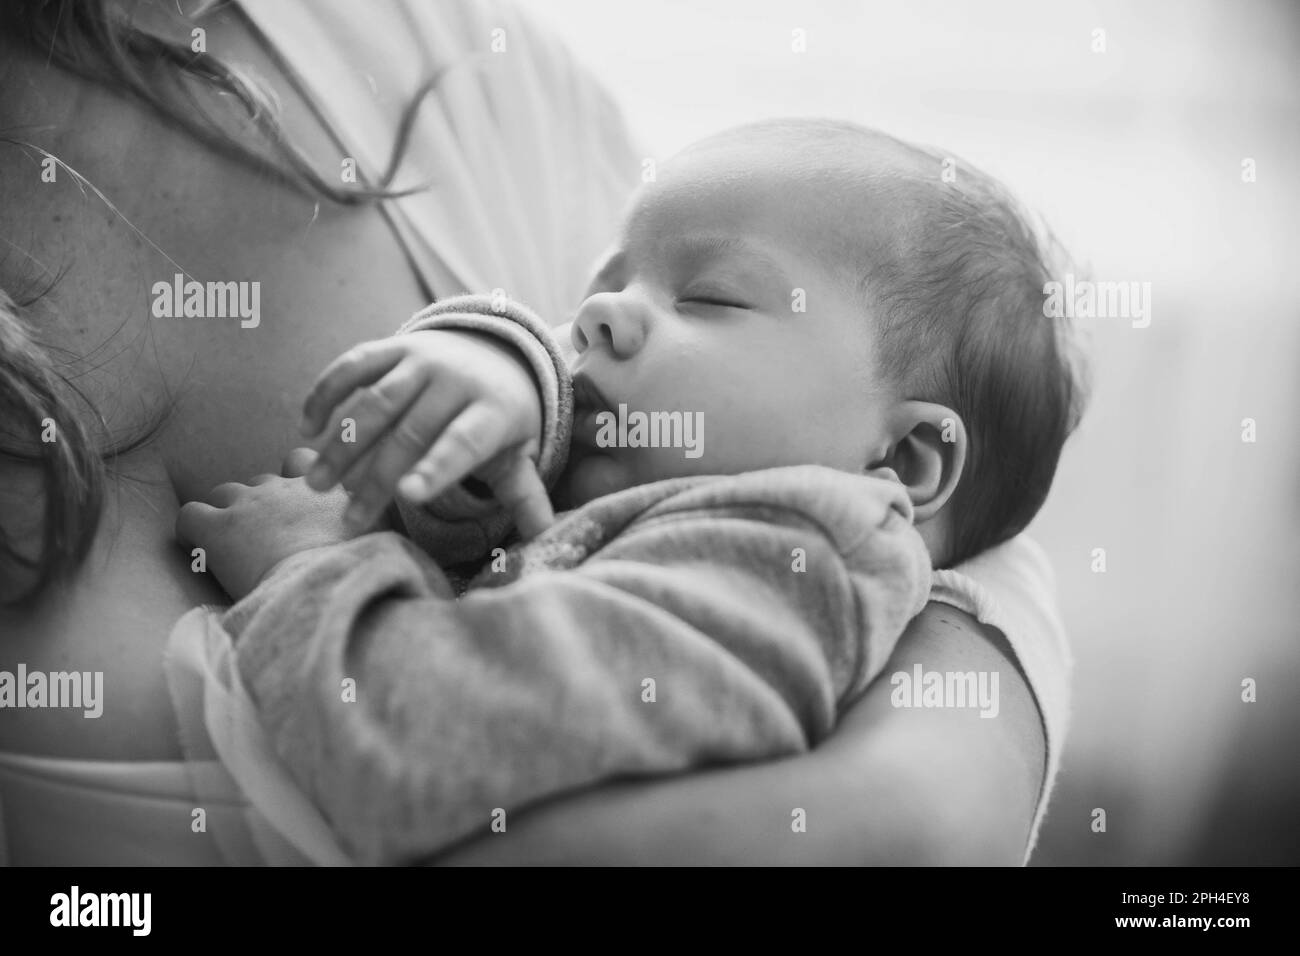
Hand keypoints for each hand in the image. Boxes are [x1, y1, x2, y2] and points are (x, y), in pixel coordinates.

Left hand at [175, 449, 360, 599]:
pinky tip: (202, 552)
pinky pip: (189, 517)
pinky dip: (193, 531)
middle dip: (260, 508)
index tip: (294, 510)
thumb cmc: (359, 572)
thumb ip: (374, 517)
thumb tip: (377, 527)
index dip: (293, 483)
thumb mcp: (382, 535)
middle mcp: (284, 487)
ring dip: (227, 517)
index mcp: (324, 487)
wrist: (327, 588)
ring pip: (223, 495)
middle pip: (260, 483)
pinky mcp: (216, 528)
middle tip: (266, 544)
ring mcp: (248, 504)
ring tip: (233, 550)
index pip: (302, 461)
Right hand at [299, 329, 553, 537]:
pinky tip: (305, 428)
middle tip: (348, 516)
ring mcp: (422, 359)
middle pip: (410, 432)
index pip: (463, 442)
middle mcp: (456, 380)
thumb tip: (546, 536)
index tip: (409, 496)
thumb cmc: (500, 421)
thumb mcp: (518, 454)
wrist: (497, 353)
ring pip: (375, 402)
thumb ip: (526, 495)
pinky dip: (327, 392)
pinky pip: (354, 365)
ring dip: (341, 443)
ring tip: (314, 482)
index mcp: (493, 411)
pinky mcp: (393, 345)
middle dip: (375, 476)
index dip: (437, 467)